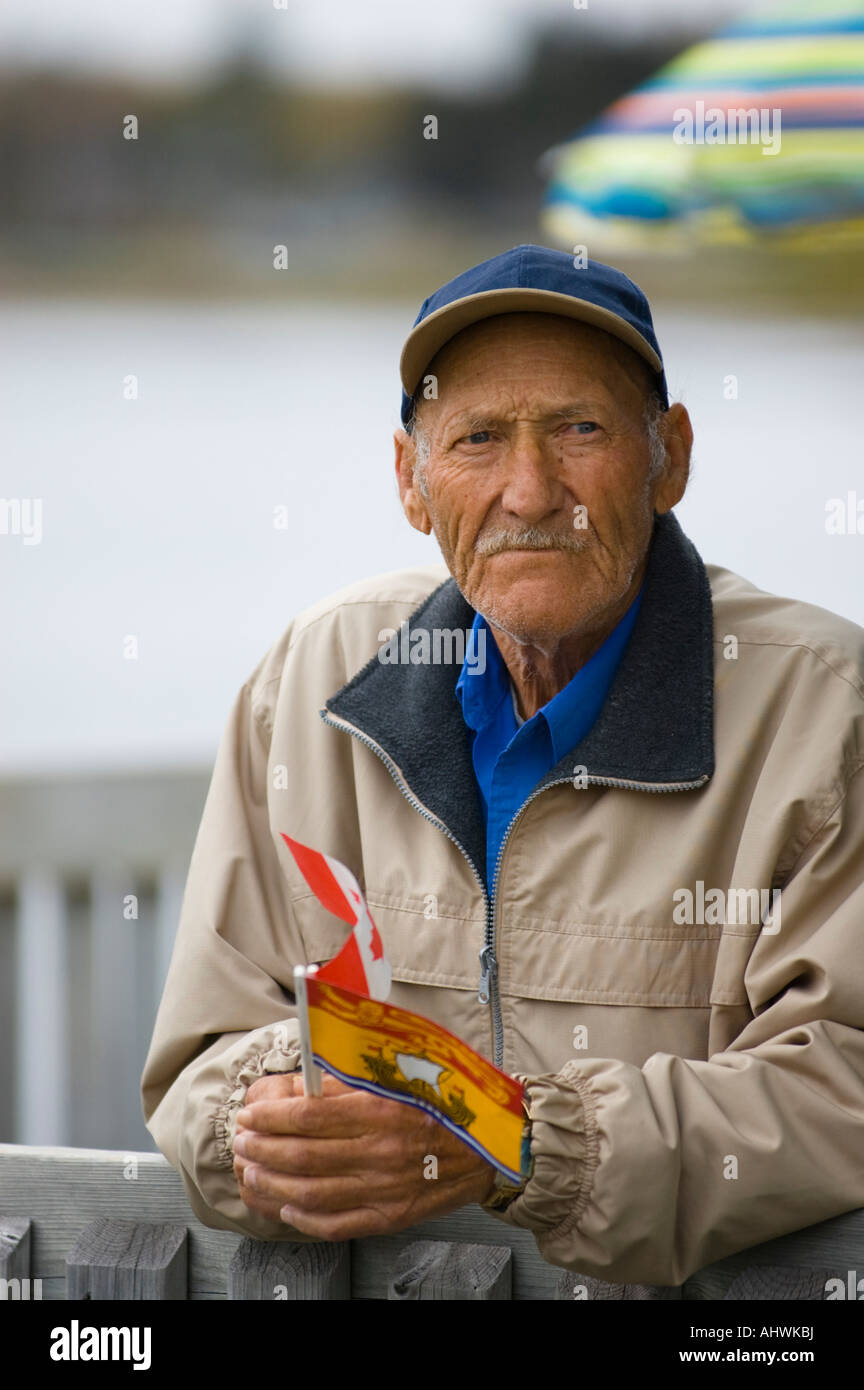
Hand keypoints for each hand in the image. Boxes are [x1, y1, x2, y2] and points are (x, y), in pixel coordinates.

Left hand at [232, 1071, 496, 1238]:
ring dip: (271, 1183)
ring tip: (252, 1171)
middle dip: (261, 1149)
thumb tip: (301, 1078)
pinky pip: (337, 1223)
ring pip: (311, 1193)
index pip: (308, 1115)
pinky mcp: (391, 1216)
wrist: (494, 1144)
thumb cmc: (447, 1100)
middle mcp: (381, 1152)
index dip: (270, 1116)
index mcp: (382, 1109)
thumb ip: (351, 1075)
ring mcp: (385, 1189)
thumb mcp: (402, 1071)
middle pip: (302, 1156)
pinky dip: (304, 1218)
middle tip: (241, 1140)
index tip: (250, 1113)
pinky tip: (286, 1207)